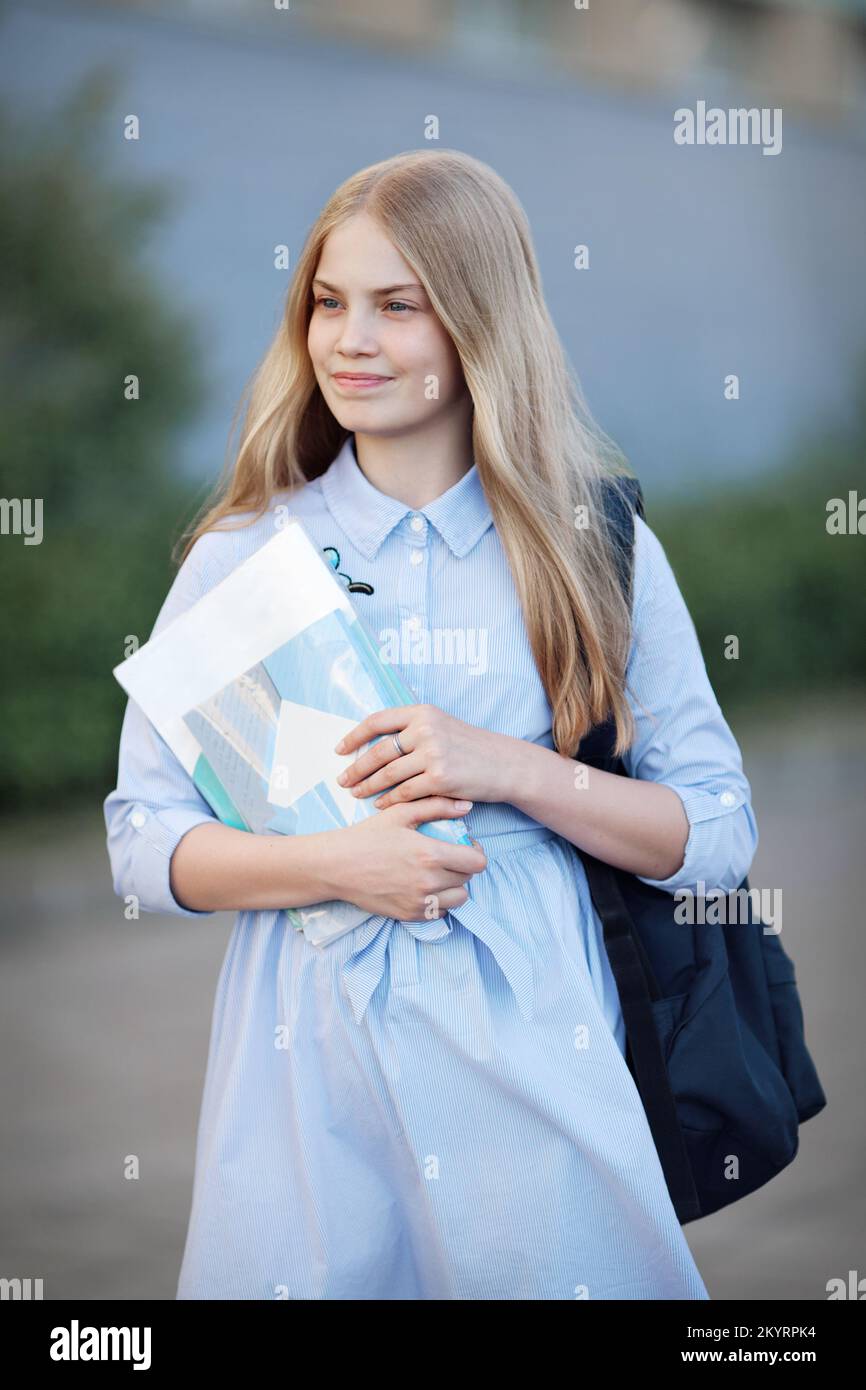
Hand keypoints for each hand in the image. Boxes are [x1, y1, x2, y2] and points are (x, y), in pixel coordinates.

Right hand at [329, 797, 487, 921]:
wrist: (336, 866)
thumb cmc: (367, 836)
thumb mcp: (400, 814)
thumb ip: (437, 807)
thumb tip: (467, 806)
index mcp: (430, 854)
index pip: (477, 862)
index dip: (475, 852)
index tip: (465, 846)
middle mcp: (429, 882)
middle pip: (468, 879)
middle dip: (463, 867)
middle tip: (449, 857)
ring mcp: (419, 902)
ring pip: (458, 899)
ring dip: (454, 886)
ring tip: (439, 873)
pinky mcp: (409, 915)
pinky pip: (439, 912)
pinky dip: (438, 901)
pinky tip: (425, 887)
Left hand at [334, 703, 507, 808]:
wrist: (505, 764)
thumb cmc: (471, 747)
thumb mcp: (442, 725)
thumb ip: (412, 729)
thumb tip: (375, 744)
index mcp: (422, 712)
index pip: (378, 721)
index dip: (354, 736)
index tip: (340, 750)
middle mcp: (426, 729)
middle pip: (379, 751)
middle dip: (356, 768)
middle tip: (342, 780)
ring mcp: (433, 754)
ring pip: (388, 774)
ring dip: (368, 786)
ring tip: (355, 793)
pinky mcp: (439, 779)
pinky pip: (404, 793)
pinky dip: (388, 800)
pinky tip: (379, 805)